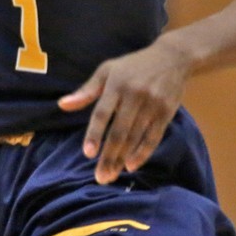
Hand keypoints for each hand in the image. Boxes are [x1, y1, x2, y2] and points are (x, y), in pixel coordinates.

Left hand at [60, 38, 192, 184]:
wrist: (173, 58)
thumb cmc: (133, 66)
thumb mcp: (107, 71)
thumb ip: (86, 91)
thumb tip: (62, 105)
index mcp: (117, 84)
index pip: (103, 113)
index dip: (95, 134)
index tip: (88, 154)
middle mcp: (135, 95)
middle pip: (120, 131)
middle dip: (109, 156)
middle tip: (100, 177)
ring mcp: (152, 104)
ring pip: (135, 137)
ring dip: (123, 159)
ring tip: (111, 175)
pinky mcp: (166, 112)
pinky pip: (154, 137)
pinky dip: (143, 153)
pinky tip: (132, 165)